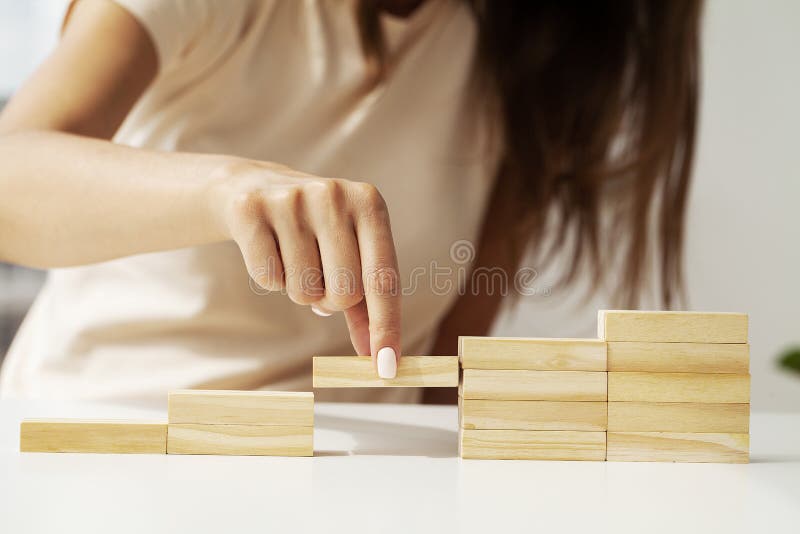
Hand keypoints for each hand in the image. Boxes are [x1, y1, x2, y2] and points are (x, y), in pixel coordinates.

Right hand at [208, 158, 400, 377]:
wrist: (254, 187)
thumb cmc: (315, 231)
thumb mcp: (349, 254)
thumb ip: (366, 305)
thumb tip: (376, 356)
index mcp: (369, 204)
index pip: (383, 279)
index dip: (386, 327)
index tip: (387, 368)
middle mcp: (334, 195)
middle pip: (345, 292)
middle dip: (331, 302)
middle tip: (321, 280)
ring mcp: (291, 200)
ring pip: (305, 291)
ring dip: (300, 290)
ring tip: (295, 258)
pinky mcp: (251, 210)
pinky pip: (269, 279)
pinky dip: (272, 279)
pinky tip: (271, 250)